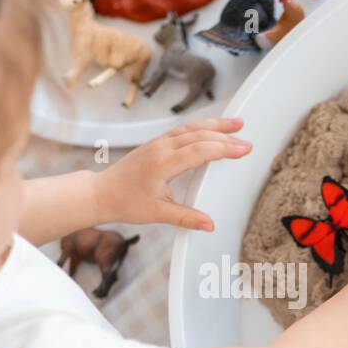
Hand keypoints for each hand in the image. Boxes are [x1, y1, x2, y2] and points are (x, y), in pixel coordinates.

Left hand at [95, 118, 252, 230]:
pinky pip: (182, 130)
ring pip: (190, 128)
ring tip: (236, 123)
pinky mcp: (155, 144)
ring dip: (214, 125)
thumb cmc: (124, 202)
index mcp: (161, 164)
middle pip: (198, 135)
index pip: (199, 150)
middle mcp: (160, 148)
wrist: (100, 193)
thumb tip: (209, 224)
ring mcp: (157, 143)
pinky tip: (211, 128)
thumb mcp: (156, 213)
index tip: (243, 149)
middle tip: (246, 140)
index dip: (223, 148)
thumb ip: (185, 218)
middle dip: (225, 135)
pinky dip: (200, 127)